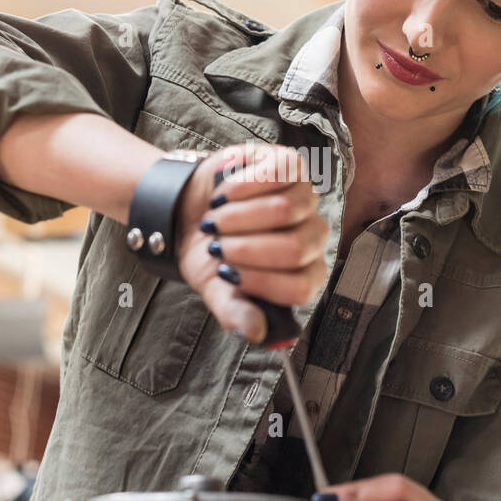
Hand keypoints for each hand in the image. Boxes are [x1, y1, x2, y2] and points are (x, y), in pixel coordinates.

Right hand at [175, 142, 329, 342]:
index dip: (261, 282)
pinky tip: (223, 195)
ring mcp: (305, 199)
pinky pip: (277, 175)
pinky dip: (242, 187)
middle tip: (216, 247)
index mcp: (303, 275)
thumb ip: (236, 313)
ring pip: (286, 209)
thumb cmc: (209, 253)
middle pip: (296, 248)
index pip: (300, 287)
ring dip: (240, 217)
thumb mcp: (215, 289)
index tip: (226, 274)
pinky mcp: (289, 167)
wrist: (188, 210)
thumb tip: (257, 333)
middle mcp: (312, 237)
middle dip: (248, 249)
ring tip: (215, 221)